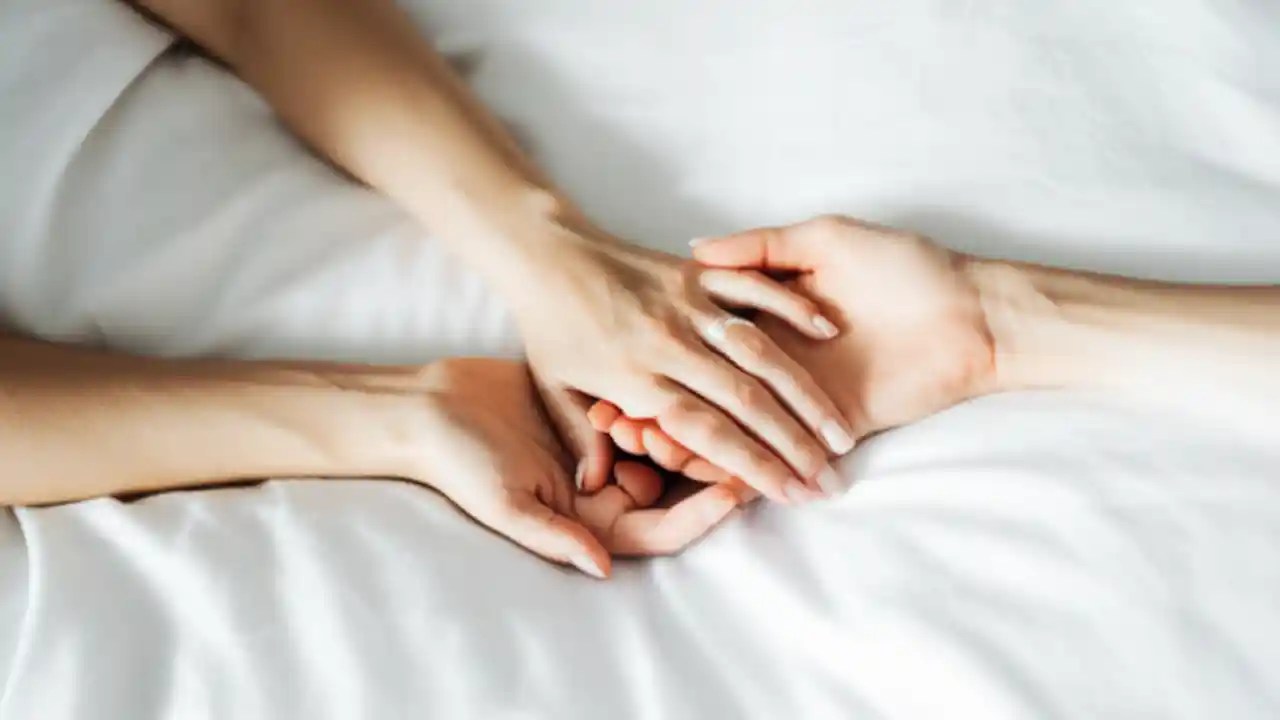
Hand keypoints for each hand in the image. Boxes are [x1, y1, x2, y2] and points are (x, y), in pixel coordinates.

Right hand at [409, 358, 752, 577]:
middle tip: (740, 435)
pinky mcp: (598, 413)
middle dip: (706, 464)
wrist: (429, 406)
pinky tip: (682, 374)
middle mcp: (605, 492)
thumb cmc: (460, 460)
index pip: (662, 529)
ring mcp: (605, 451)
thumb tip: (602, 567)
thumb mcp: (506, 500)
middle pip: (675, 487)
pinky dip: (661, 398)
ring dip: (687, 426)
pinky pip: (645, 408)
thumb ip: (554, 535)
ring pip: (667, 445)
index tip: (736, 488)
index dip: (702, 513)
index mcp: (589, 523)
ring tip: (709, 401)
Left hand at [505, 218, 855, 503]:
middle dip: (794, 443)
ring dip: (805, 392)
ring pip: (759, 351)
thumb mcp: (553, 390)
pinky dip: (790, 305)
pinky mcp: (696, 272)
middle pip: (745, 400)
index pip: (706, 432)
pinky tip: (828, 330)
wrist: (545, 253)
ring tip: (840, 431)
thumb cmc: (549, 327)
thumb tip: (592, 490)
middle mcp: (669, 342)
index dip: (753, 466)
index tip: (791, 493)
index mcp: (635, 378)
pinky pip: (751, 286)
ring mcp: (687, 303)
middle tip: (830, 478)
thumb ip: (582, 439)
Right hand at [586, 216, 995, 495]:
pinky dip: (740, 464)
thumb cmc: (902, 266)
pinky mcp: (830, 431)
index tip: (618, 359)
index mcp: (771, 316)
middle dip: (659, 410)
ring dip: (687, 442)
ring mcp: (803, 401)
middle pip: (707, 392)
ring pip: (734, 428)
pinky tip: (698, 467)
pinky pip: (780, 452)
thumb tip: (696, 248)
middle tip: (615, 420)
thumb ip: (761, 249)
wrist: (972, 311)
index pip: (699, 343)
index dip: (658, 354)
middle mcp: (778, 363)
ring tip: (644, 449)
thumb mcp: (823, 240)